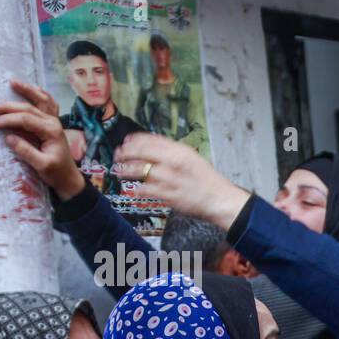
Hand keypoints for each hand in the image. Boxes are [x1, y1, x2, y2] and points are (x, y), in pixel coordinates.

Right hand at [0, 79, 83, 199]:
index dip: (8, 120)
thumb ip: (26, 151)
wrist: (69, 178)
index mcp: (51, 131)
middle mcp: (53, 122)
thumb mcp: (41, 165)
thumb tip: (9, 137)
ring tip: (12, 81)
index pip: (26, 119)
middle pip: (28, 108)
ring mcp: (54, 122)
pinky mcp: (52, 124)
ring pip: (40, 101)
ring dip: (26, 90)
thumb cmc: (57, 173)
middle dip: (8, 106)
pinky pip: (49, 105)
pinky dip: (42, 95)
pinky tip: (36, 87)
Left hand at [113, 133, 248, 229]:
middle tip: (118, 156)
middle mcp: (173, 162)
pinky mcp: (169, 195)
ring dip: (127, 170)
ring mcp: (170, 178)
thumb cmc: (207, 179)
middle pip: (141, 152)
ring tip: (120, 171)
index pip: (150, 140)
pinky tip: (133, 189)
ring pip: (141, 170)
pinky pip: (147, 190)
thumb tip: (151, 145)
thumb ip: (172, 151)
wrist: (220, 199)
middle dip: (125, 153)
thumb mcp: (192, 158)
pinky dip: (138, 189)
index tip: (126, 142)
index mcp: (180, 150)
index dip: (134, 140)